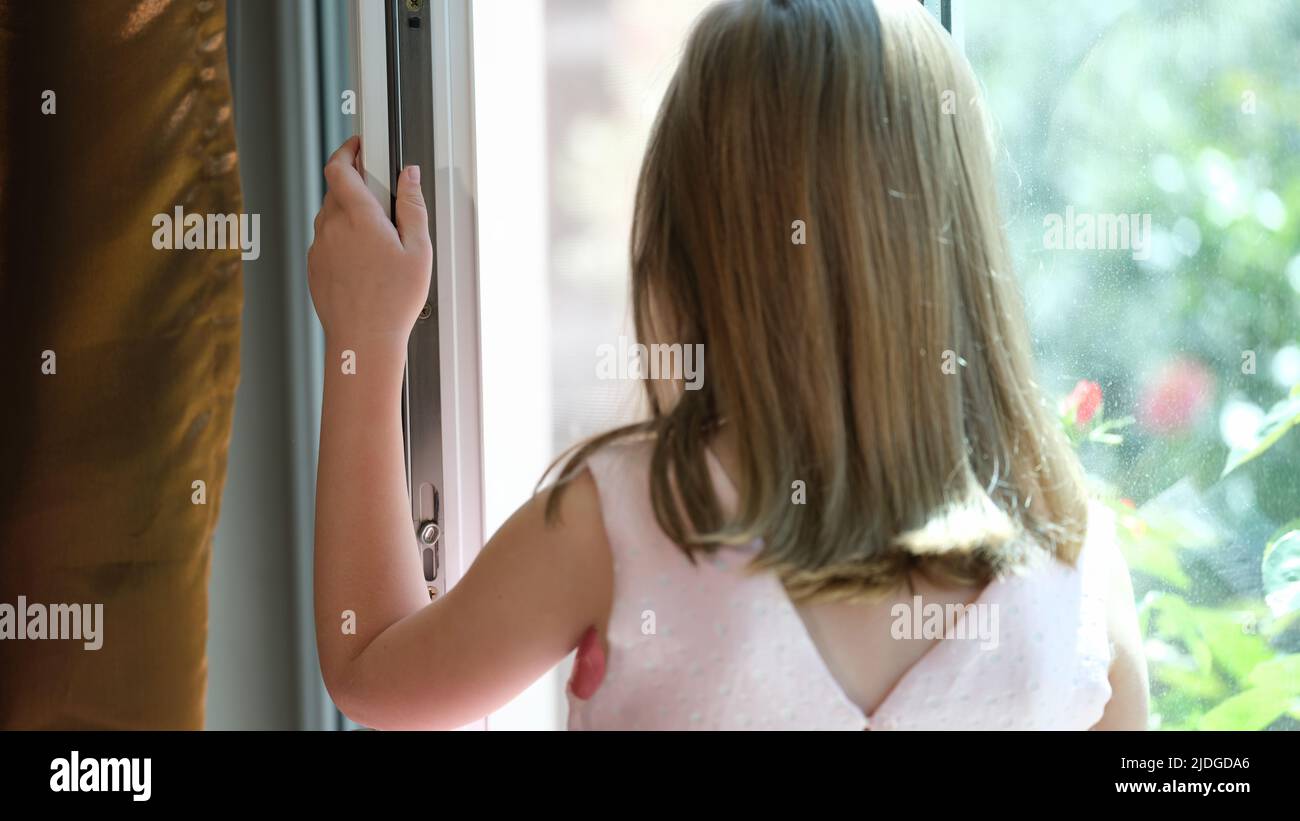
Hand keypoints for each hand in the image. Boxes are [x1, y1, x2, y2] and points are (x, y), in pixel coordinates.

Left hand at [307, 136, 432, 349]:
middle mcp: (332, 227)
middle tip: (381, 198)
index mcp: (358, 217)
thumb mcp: (418, 251)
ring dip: (348, 214)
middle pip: (335, 190)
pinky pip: (326, 241)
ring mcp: (319, 247)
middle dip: (355, 185)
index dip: (347, 150)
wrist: (363, 341)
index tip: (359, 146)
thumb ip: (412, 206)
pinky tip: (364, 263)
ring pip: (329, 216)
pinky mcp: (315, 266)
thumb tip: (409, 175)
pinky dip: (342, 240)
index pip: (339, 167)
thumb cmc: (393, 302)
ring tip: (376, 238)